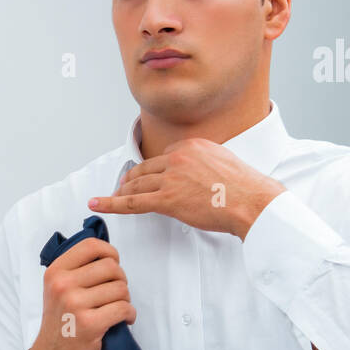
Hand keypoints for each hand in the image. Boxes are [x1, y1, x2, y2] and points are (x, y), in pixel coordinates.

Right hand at [23, 237, 136, 349]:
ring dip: (125, 300)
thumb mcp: (57, 290)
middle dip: (121, 280)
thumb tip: (108, 255)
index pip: (91, 246)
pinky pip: (124, 308)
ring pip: (121, 288)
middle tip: (115, 294)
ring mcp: (75, 304)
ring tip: (116, 310)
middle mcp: (62, 285)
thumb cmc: (60, 325)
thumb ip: (76, 270)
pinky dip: (129, 315)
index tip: (113, 264)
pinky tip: (122, 321)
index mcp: (55, 272)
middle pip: (111, 267)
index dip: (110, 252)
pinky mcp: (90, 324)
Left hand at [87, 138, 285, 239]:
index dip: (155, 171)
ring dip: (124, 191)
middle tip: (124, 186)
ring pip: (137, 184)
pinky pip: (132, 202)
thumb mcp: (224, 162)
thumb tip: (196, 174)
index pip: (164, 157)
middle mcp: (178, 157)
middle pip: (146, 169)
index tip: (150, 177)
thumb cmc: (245, 189)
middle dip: (133, 179)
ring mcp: (171, 178)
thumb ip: (204, 162)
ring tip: (114, 196)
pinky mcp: (167, 199)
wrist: (253, 202)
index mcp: (191, 145)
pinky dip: (111, 203)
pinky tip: (97, 204)